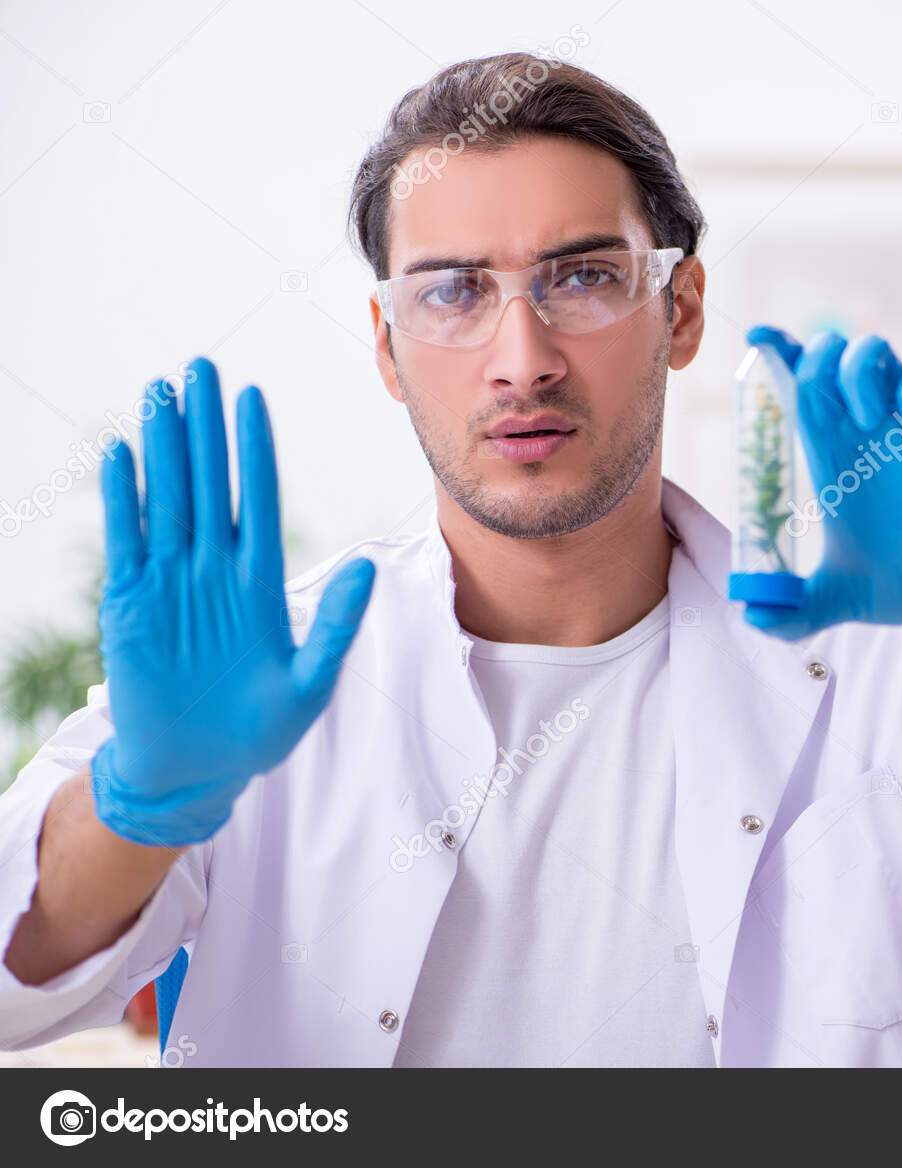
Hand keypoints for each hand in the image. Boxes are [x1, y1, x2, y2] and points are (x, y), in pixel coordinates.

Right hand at [91, 357, 375, 845]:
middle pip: (209, 482)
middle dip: (204, 426)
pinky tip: (122, 454)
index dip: (254, 448)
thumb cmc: (258, 731)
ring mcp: (170, 583)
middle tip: (200, 366)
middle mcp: (214, 571)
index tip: (253, 398)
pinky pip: (125, 540)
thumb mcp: (311, 681)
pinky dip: (122, 499)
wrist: (196, 770)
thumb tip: (366, 566)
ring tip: (159, 392)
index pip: (258, 497)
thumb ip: (336, 623)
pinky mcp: (131, 603)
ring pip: (167, 499)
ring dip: (163, 447)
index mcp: (259, 582)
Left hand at [739, 326, 901, 677]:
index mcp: (831, 452)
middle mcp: (865, 428)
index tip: (756, 339)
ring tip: (868, 418)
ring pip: (878, 353)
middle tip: (821, 394)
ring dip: (861, 372)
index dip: (777, 354)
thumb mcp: (836, 600)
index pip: (798, 385)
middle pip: (831, 355)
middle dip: (818, 357)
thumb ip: (793, 612)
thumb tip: (750, 614)